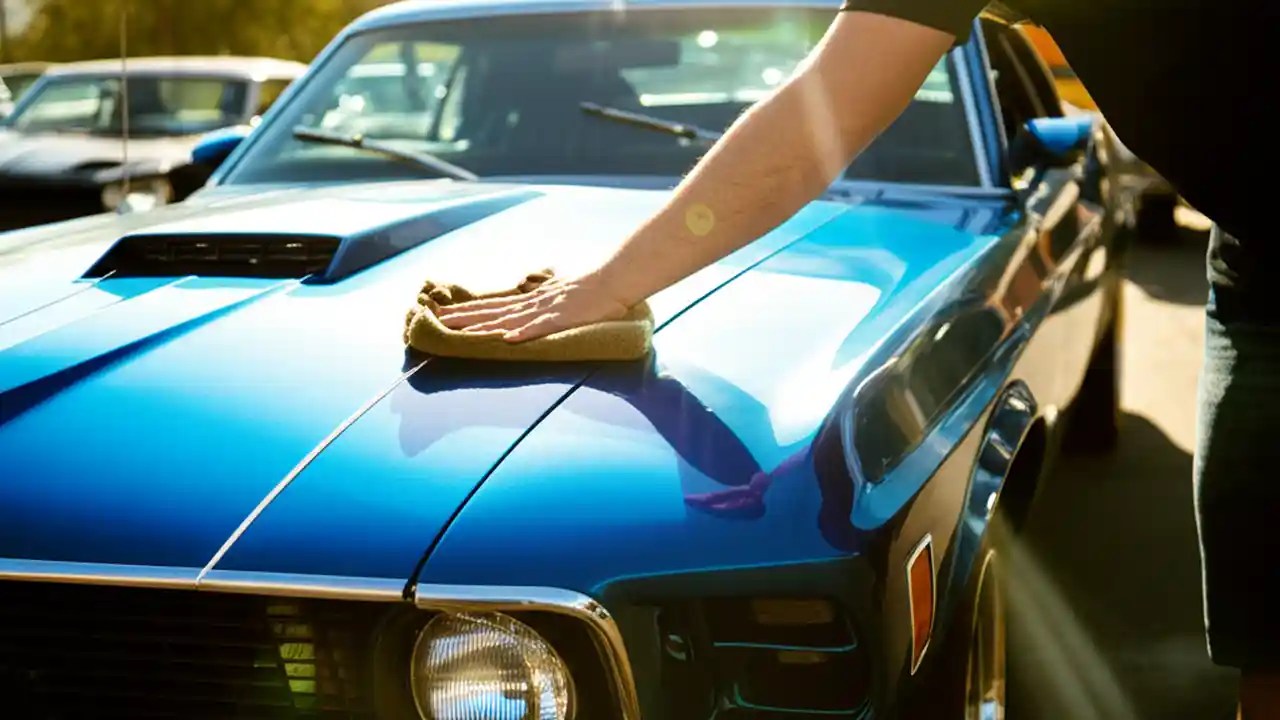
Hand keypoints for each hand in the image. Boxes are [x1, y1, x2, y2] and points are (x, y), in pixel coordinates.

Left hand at [437, 273, 631, 342]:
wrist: (612, 281)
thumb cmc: (588, 289)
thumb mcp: (557, 294)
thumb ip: (540, 301)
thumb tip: (524, 309)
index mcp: (531, 301)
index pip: (493, 306)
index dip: (467, 310)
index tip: (444, 314)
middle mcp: (532, 305)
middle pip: (492, 311)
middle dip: (463, 317)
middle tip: (437, 320)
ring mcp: (546, 311)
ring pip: (509, 319)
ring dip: (484, 326)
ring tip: (460, 332)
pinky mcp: (563, 319)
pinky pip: (541, 327)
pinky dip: (524, 333)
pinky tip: (508, 338)